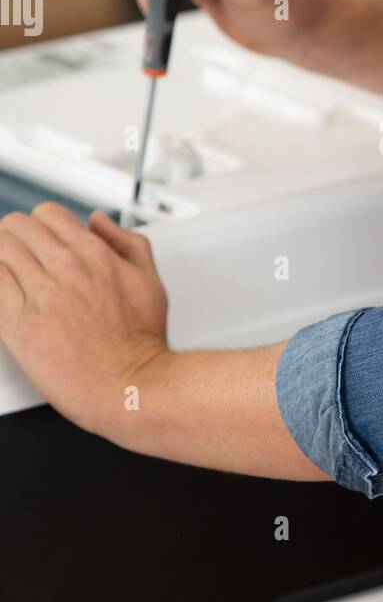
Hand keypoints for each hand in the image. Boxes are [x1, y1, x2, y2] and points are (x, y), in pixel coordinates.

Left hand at [0, 202, 168, 434]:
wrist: (130, 387)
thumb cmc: (141, 341)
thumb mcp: (148, 279)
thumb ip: (125, 241)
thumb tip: (99, 221)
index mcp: (95, 254)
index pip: (48, 214)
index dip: (41, 225)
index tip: (40, 240)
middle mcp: (67, 269)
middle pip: (17, 227)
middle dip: (15, 237)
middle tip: (18, 255)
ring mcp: (41, 296)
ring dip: (1, 257)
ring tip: (9, 274)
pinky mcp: (19, 325)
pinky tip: (5, 292)